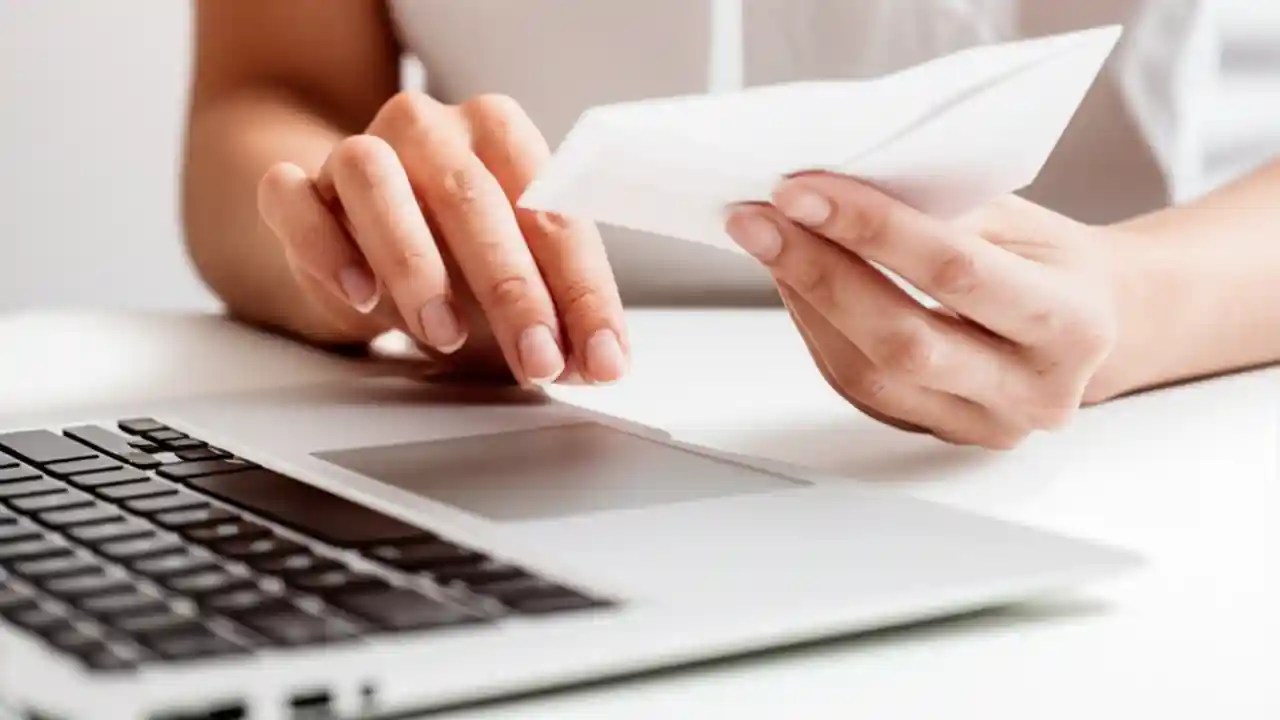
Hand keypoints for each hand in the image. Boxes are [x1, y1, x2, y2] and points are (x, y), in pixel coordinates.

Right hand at [256, 92, 628, 385]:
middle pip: (473, 196)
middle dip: (514, 290)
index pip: (553, 210)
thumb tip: (601, 364)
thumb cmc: (451, 262)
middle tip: (538, 360)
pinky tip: (361, 295)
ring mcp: (356, 152)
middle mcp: (430, 129)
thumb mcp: (515, 294)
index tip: (603, 357)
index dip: (584, 291)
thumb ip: (560, 324)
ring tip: (444, 334)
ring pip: (376, 179)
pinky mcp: (296, 189)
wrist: (355, 246)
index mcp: (500, 134)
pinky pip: (294, 199)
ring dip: (416, 263)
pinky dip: (327, 248)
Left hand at [725, 175, 1129, 448]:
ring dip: (804, 300)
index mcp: (1073, 324)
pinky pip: (858, 388)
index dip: (871, 230)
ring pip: (868, 374)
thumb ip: (945, 211)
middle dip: (819, 271)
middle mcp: (1034, 391)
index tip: (801, 191)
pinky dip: (816, 328)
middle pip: (902, 339)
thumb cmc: (1052, 261)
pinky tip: (793, 280)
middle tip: (758, 220)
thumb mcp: (1021, 219)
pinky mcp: (937, 435)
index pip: (955, 272)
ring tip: (766, 241)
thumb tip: (836, 191)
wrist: (1093, 323)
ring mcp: (983, 426)